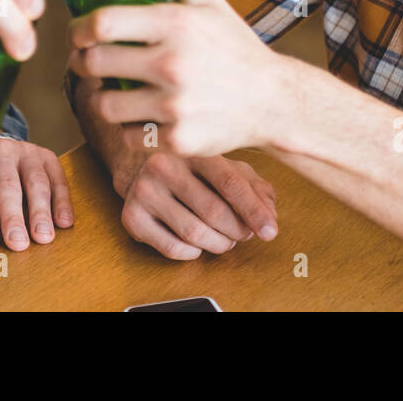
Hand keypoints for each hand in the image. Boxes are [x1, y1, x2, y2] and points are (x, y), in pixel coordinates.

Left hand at [0, 137, 73, 249]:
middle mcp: (0, 153)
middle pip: (8, 186)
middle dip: (14, 216)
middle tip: (19, 243)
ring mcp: (26, 152)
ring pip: (36, 181)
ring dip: (41, 211)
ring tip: (44, 236)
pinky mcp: (47, 156)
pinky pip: (58, 178)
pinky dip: (63, 200)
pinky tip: (64, 222)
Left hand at [67, 0, 288, 156]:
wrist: (273, 100)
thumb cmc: (235, 46)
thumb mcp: (209, 0)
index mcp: (175, 24)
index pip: (103, 23)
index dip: (78, 29)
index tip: (77, 33)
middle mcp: (172, 64)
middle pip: (93, 64)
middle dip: (82, 62)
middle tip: (88, 62)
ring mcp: (174, 105)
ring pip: (104, 105)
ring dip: (103, 98)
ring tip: (114, 91)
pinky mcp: (178, 139)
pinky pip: (130, 136)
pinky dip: (132, 128)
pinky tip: (143, 116)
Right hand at [116, 150, 277, 258]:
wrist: (140, 167)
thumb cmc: (194, 171)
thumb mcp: (227, 168)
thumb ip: (254, 188)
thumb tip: (269, 214)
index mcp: (194, 150)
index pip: (229, 183)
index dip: (253, 211)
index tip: (270, 232)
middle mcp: (164, 166)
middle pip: (214, 212)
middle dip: (237, 231)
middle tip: (244, 234)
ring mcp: (144, 190)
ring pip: (194, 234)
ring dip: (218, 244)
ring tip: (224, 239)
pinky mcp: (132, 216)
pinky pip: (173, 248)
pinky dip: (193, 252)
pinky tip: (196, 242)